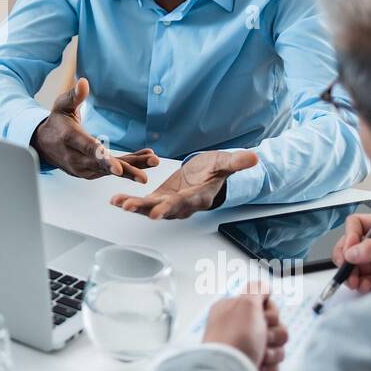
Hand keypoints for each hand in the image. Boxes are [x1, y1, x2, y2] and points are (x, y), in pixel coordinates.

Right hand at [29, 78, 158, 181]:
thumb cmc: (56, 122)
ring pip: (111, 170)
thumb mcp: (62, 105)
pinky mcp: (90, 173)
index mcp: (70, 139)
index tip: (117, 168)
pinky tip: (146, 158)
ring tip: (153, 160)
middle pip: (103, 166)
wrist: (43, 145)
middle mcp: (76, 159)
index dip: (103, 159)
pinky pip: (111, 170)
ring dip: (133, 167)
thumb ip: (74, 95)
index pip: (88, 150)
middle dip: (126, 170)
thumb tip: (83, 82)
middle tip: (144, 177)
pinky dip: (128, 166)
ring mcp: (82, 169)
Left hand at [110, 149, 257, 218]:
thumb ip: (237, 162)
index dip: (171, 208)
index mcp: (198, 197)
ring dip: (134, 206)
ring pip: (150, 208)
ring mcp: (170, 203)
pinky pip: (144, 203)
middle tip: (129, 206)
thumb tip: (254, 157)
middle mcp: (183, 205)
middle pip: (163, 209)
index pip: (184, 204)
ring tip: (117, 202)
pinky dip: (130, 202)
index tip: (158, 212)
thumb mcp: (226, 163)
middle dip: (145, 209)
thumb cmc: (217, 169)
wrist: (209, 175)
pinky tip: (115, 200)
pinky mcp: (160, 198)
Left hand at [203, 292, 286, 370]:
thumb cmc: (235, 336)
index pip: (266, 305)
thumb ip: (257, 290)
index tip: (262, 317)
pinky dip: (269, 368)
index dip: (271, 312)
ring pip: (277, 347)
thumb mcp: (246, 304)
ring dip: (273, 352)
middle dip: (273, 334)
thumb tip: (263, 284)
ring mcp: (246, 349)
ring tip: (259, 356)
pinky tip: (258, 368)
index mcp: (234, 310)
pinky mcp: (253, 368)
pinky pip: (274, 365)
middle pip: (276, 326)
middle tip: (261, 338)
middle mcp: (240, 328)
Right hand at [331, 211, 370, 292]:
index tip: (350, 250)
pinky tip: (364, 287)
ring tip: (354, 282)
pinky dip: (359, 285)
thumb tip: (352, 251)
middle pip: (352, 245)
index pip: (358, 224)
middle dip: (345, 256)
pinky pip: (363, 281)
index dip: (350, 235)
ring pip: (354, 265)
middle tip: (344, 267)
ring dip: (350, 273)